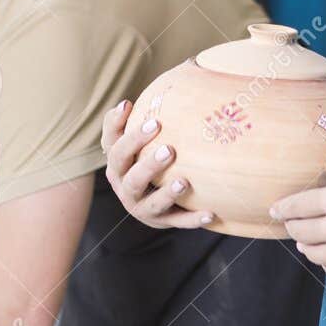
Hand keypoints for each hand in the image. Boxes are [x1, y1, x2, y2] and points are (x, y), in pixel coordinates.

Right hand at [101, 99, 214, 229]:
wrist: (148, 198)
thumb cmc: (139, 159)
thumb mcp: (128, 142)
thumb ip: (124, 123)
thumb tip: (126, 103)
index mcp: (117, 166)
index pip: (116, 150)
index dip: (130, 136)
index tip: (152, 119)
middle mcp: (125, 188)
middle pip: (132, 178)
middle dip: (150, 165)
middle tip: (170, 150)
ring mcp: (143, 208)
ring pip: (152, 204)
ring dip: (167, 194)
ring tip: (184, 182)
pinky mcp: (162, 221)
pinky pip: (178, 222)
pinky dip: (193, 220)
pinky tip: (210, 214)